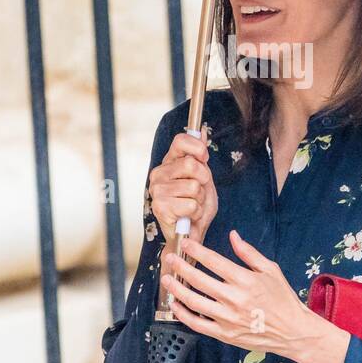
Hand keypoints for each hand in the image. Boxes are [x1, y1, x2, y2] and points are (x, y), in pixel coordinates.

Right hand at [148, 127, 216, 249]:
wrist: (191, 232)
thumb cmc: (196, 204)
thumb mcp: (203, 177)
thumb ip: (200, 155)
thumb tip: (202, 130)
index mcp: (169, 162)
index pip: (180, 141)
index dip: (197, 147)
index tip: (204, 158)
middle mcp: (159, 173)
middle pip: (191, 164)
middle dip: (203, 179)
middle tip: (199, 190)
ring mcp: (157, 191)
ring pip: (193, 187)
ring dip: (200, 199)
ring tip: (193, 205)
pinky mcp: (160, 208)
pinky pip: (191, 205)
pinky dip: (196, 212)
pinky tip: (188, 216)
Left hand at [160, 230, 349, 362]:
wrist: (292, 331)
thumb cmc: (282, 298)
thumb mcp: (270, 270)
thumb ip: (249, 253)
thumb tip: (233, 235)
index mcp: (245, 280)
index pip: (214, 262)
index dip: (197, 251)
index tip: (185, 243)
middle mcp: (234, 299)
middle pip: (199, 280)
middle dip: (181, 266)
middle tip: (170, 258)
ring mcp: (228, 318)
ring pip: (194, 302)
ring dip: (177, 289)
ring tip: (166, 279)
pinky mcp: (225, 334)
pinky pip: (198, 324)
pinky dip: (184, 315)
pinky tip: (175, 305)